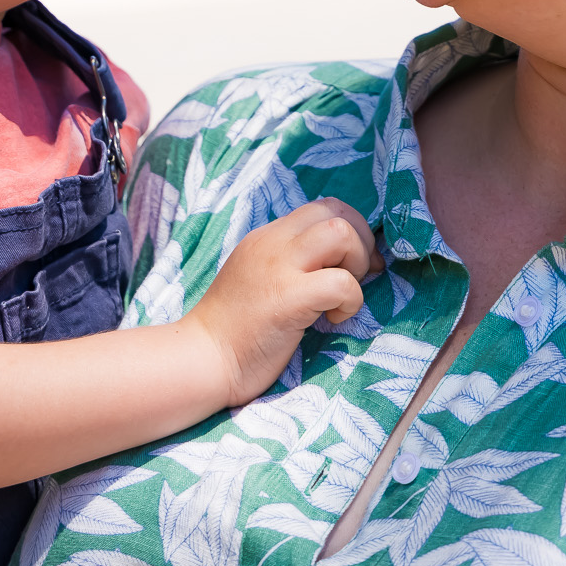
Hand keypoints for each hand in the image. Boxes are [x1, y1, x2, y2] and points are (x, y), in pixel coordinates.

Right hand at [186, 198, 382, 407]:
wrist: (204, 357)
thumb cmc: (235, 328)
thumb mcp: (260, 275)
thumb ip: (290, 259)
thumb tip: (337, 258)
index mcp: (268, 236)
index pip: (323, 207)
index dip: (351, 229)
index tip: (355, 264)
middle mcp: (273, 242)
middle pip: (336, 211)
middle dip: (361, 242)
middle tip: (356, 278)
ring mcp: (279, 267)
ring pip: (341, 233)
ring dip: (358, 264)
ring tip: (342, 296)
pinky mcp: (288, 298)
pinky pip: (341, 283)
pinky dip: (351, 300)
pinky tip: (333, 319)